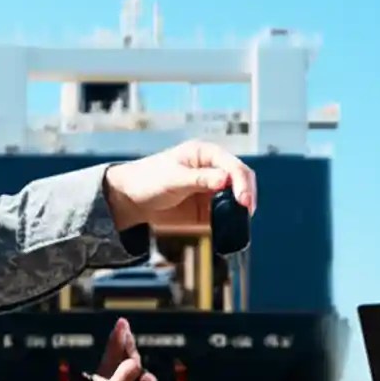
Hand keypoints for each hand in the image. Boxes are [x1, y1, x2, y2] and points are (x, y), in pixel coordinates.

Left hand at [102, 140, 256, 229]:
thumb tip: (225, 179)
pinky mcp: (208, 206)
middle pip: (241, 178)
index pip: (232, 165)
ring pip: (237, 196)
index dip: (241, 181)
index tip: (243, 199)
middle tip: (246, 210)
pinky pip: (226, 212)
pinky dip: (232, 219)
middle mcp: (213, 169)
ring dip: (242, 207)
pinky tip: (231, 226)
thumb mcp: (173, 178)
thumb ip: (199, 179)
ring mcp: (212, 188)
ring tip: (241, 219)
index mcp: (205, 154)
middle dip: (247, 193)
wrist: (132, 199)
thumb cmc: (149, 180)